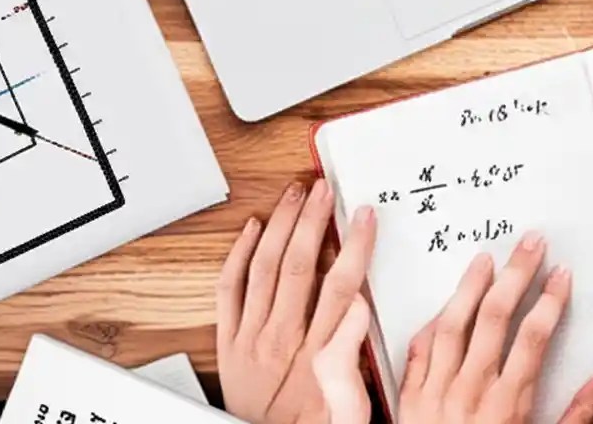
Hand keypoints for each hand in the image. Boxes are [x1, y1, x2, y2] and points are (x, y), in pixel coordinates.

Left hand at [217, 179, 377, 423]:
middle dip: (314, 220)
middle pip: (298, 265)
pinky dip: (238, 254)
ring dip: (281, 225)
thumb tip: (359, 311)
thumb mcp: (344, 412)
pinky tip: (251, 229)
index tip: (364, 219)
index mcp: (315, 355)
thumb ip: (353, 362)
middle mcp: (280, 339)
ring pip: (264, 267)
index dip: (355, 246)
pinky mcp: (228, 341)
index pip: (339, 286)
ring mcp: (250, 337)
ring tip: (294, 194)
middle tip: (325, 190)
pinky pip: (229, 288)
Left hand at [398, 233, 592, 423]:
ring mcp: (434, 394)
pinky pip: (417, 352)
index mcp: (506, 406)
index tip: (562, 273)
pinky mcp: (408, 402)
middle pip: (495, 319)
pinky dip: (430, 324)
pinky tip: (442, 305)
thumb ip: (577, 416)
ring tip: (486, 256)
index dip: (549, 301)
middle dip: (516, 275)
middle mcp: (469, 392)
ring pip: (451, 325)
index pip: (532, 338)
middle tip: (531, 241)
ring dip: (470, 287)